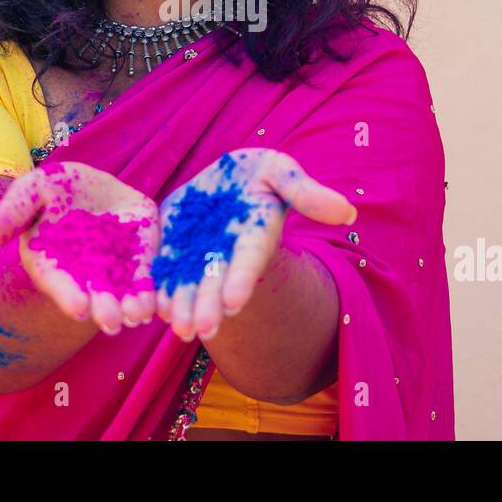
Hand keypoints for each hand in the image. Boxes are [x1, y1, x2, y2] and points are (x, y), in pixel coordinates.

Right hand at [0, 161, 159, 334]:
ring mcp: (114, 268)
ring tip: (139, 314)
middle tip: (113, 321)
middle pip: (94, 295)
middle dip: (104, 308)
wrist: (91, 183)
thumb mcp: (32, 190)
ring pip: (123, 293)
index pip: (58, 283)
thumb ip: (11, 213)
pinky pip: (148, 276)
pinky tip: (158, 301)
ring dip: (132, 306)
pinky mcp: (140, 258)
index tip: (79, 308)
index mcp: (52, 262)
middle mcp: (83, 273)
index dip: (67, 295)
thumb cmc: (55, 189)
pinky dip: (152, 289)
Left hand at [152, 148, 355, 342]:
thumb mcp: (280, 171)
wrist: (223, 178)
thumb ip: (306, 192)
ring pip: (189, 284)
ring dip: (183, 306)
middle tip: (200, 330)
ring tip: (176, 326)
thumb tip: (348, 213)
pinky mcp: (173, 249)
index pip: (250, 258)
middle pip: (218, 280)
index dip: (243, 278)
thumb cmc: (258, 174)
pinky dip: (159, 289)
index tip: (234, 302)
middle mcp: (227, 251)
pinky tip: (153, 307)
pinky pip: (164, 271)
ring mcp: (199, 253)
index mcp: (255, 233)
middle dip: (209, 305)